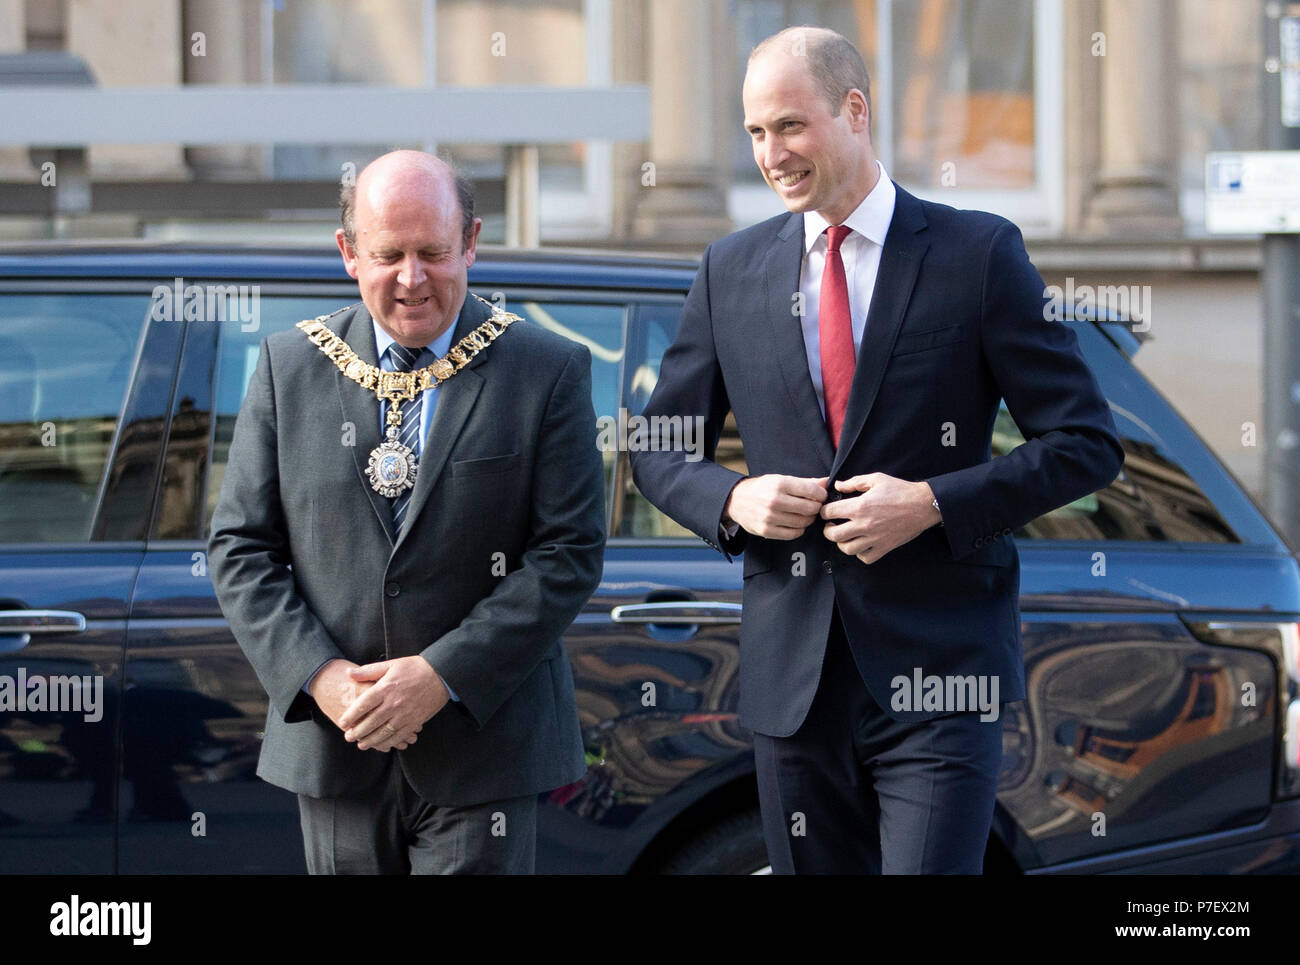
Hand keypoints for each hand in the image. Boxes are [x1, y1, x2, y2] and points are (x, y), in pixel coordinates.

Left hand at [310, 658, 419, 748]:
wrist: (441, 674)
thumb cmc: (415, 667)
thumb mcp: (391, 664)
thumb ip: (368, 671)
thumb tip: (348, 673)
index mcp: (385, 688)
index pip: (362, 705)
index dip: (350, 716)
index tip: (342, 723)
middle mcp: (393, 703)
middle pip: (370, 722)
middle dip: (357, 732)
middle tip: (348, 737)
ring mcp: (405, 714)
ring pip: (383, 732)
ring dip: (370, 741)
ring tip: (361, 744)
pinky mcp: (415, 722)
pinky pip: (399, 736)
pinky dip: (388, 743)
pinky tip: (381, 745)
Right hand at [723, 474, 828, 538]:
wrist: (736, 500)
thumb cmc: (761, 488)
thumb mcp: (781, 479)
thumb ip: (805, 482)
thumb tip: (826, 482)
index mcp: (779, 484)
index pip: (812, 490)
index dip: (821, 494)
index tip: (820, 496)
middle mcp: (774, 501)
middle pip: (810, 508)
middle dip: (816, 507)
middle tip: (813, 506)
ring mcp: (770, 517)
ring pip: (803, 522)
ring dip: (808, 519)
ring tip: (804, 514)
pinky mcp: (767, 530)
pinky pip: (793, 534)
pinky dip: (799, 529)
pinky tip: (796, 523)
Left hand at [819, 474, 940, 564]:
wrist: (923, 505)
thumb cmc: (901, 491)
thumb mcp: (876, 479)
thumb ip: (854, 482)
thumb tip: (839, 485)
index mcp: (860, 506)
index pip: (830, 512)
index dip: (824, 511)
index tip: (827, 511)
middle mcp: (864, 524)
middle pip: (833, 535)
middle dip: (828, 530)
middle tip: (831, 526)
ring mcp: (874, 538)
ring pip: (847, 549)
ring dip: (842, 543)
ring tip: (845, 536)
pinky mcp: (884, 547)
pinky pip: (865, 558)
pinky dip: (860, 553)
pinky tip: (861, 544)